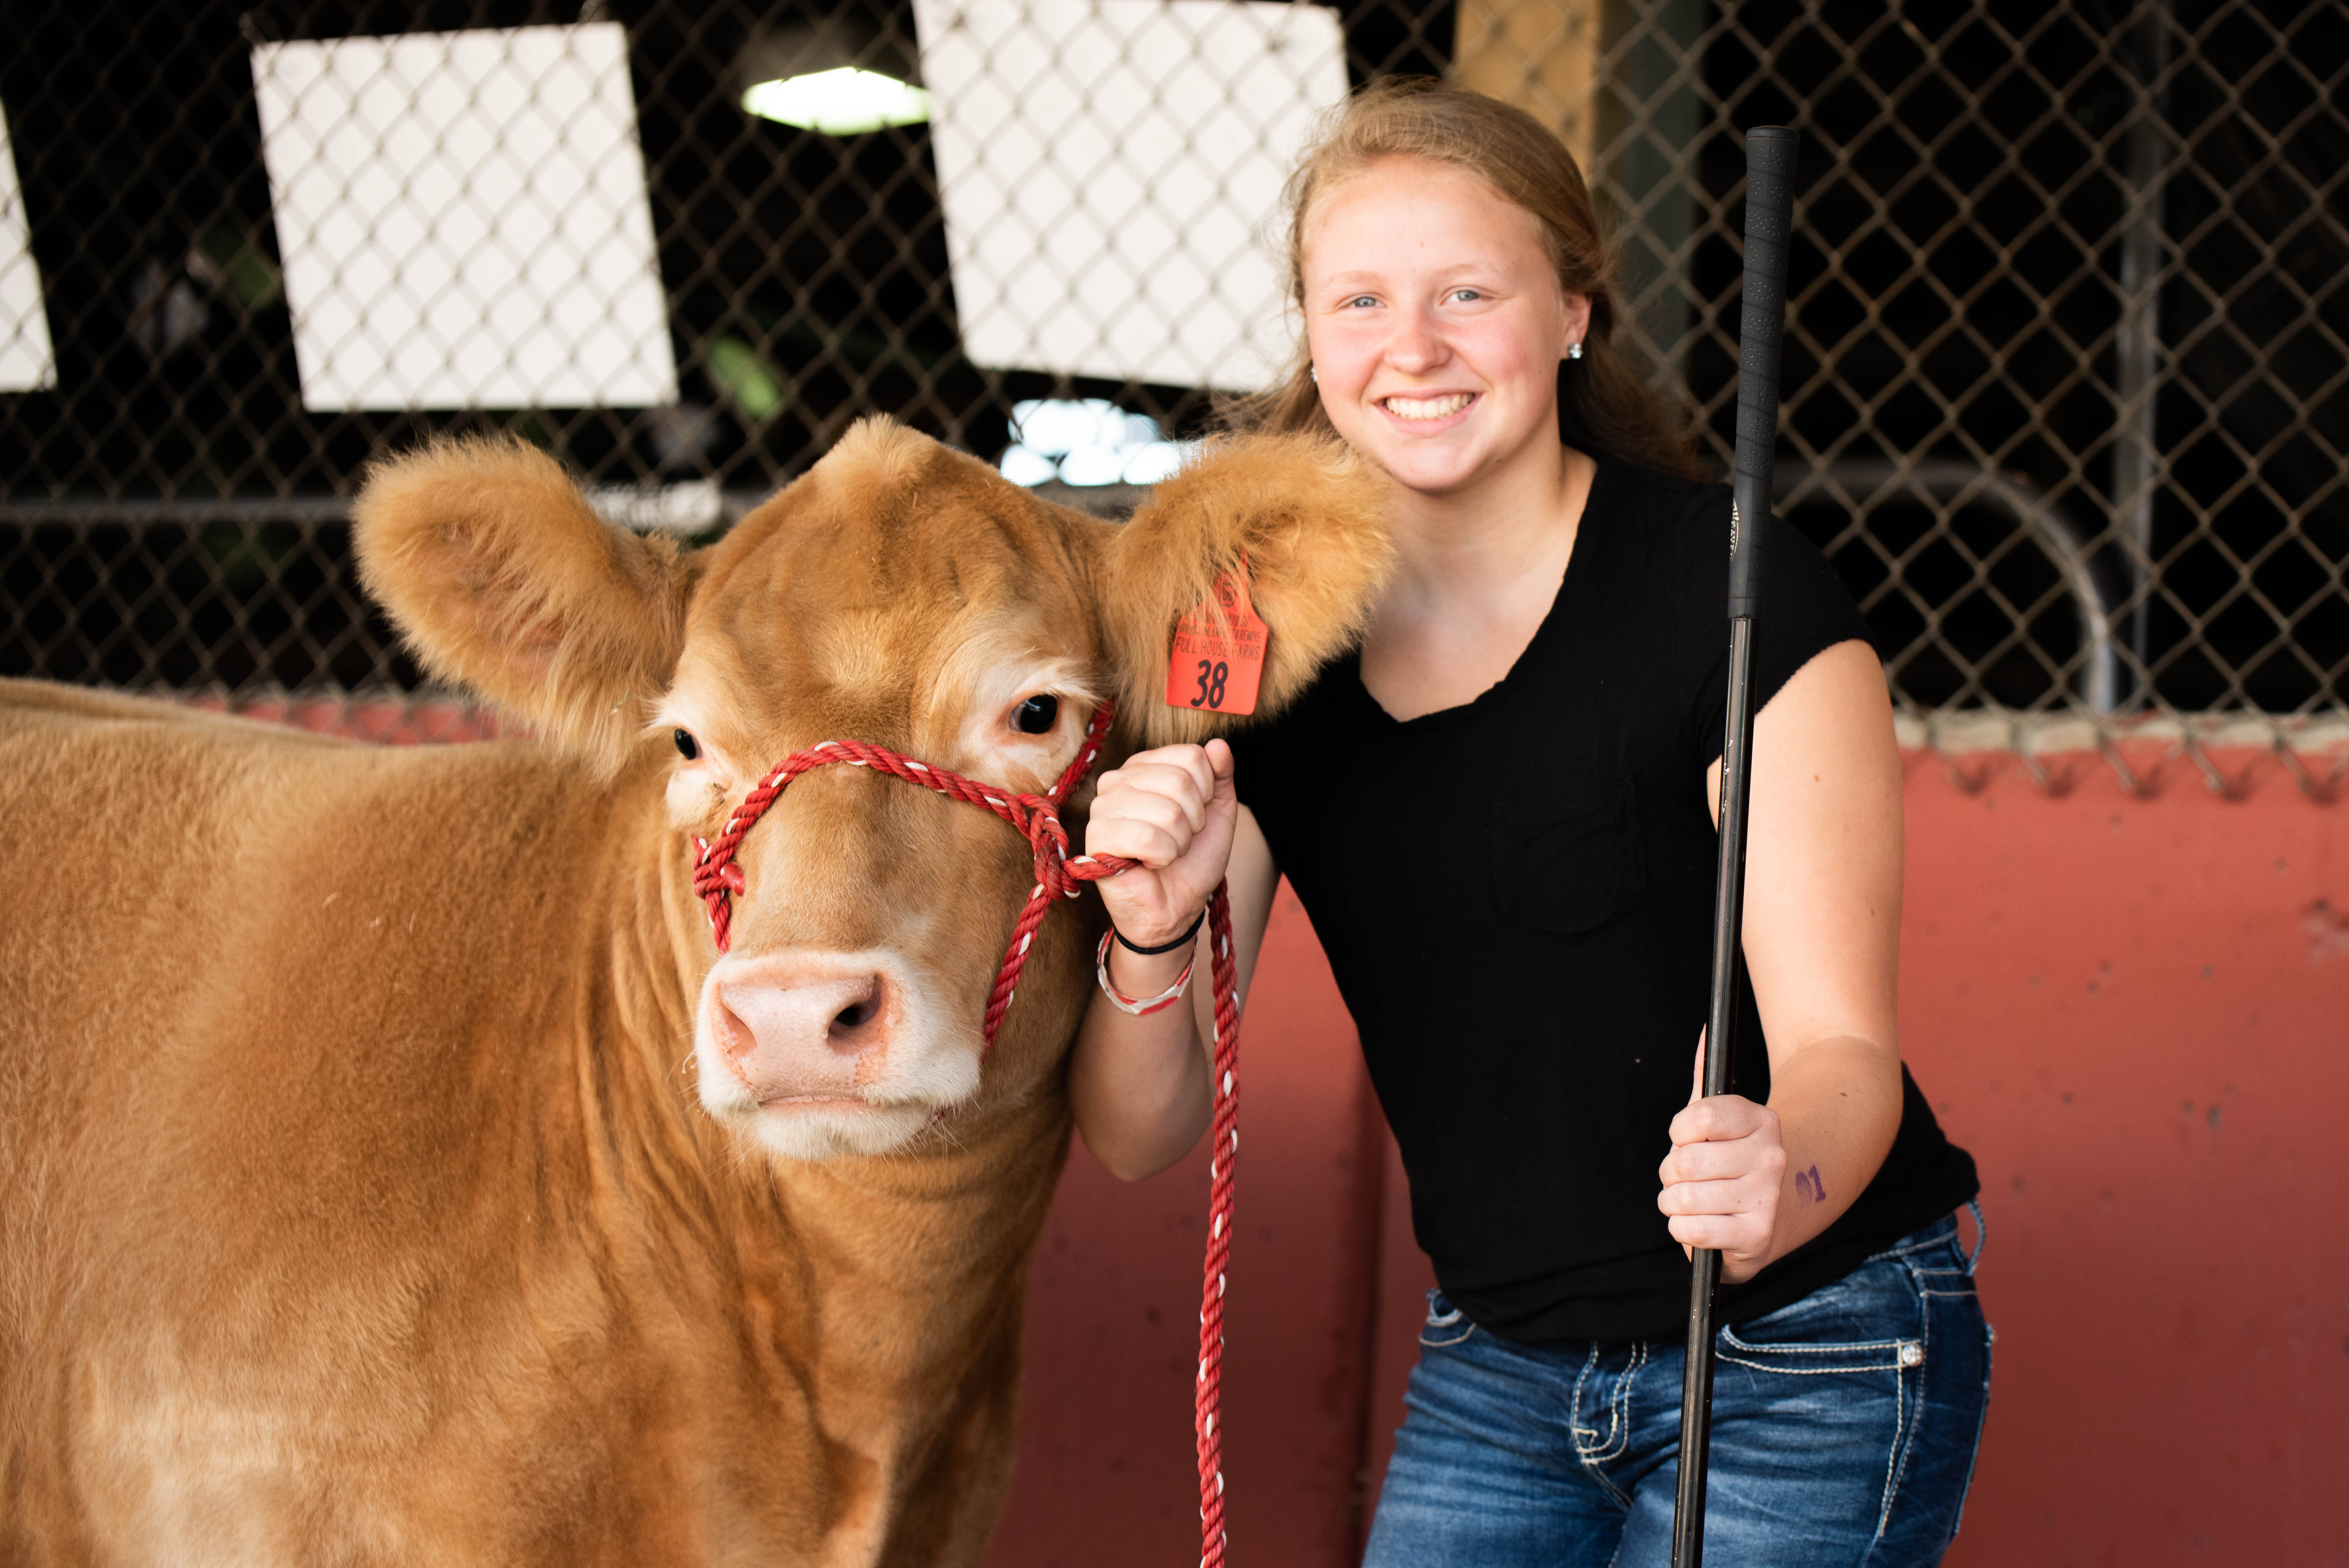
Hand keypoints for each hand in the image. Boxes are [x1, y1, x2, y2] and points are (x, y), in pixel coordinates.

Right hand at [1084, 739, 1237, 947]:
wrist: (1174, 907)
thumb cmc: (1191, 860)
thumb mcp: (1218, 814)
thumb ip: (1220, 776)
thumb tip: (1218, 745)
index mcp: (1145, 766)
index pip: (1192, 756)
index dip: (1207, 792)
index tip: (1196, 816)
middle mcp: (1119, 779)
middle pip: (1180, 781)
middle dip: (1194, 820)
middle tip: (1180, 839)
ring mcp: (1103, 807)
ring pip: (1167, 810)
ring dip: (1179, 842)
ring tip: (1166, 853)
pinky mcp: (1097, 837)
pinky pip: (1147, 837)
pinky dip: (1162, 857)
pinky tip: (1151, 863)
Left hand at [1658, 1029, 1786, 1284]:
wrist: (1767, 1217)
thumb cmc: (1728, 1162)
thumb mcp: (1717, 1118)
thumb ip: (1705, 1076)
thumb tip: (1705, 1031)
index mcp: (1761, 1120)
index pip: (1699, 1117)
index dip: (1679, 1132)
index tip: (1688, 1139)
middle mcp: (1771, 1157)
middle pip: (1685, 1161)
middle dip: (1671, 1172)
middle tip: (1689, 1177)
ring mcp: (1767, 1198)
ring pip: (1683, 1197)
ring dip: (1674, 1202)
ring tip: (1695, 1201)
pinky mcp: (1757, 1237)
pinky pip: (1690, 1230)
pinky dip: (1682, 1229)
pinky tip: (1702, 1224)